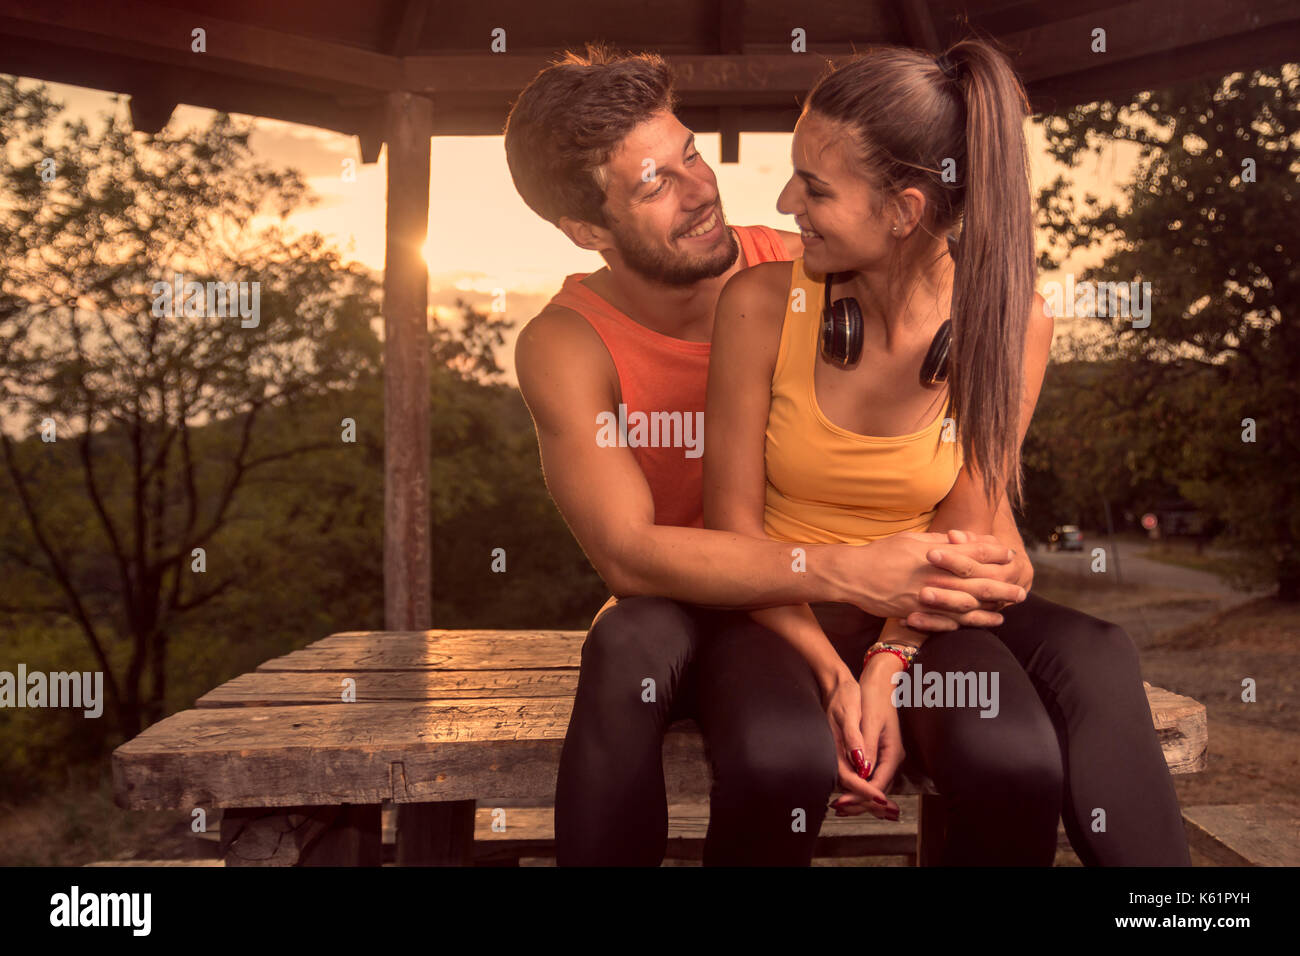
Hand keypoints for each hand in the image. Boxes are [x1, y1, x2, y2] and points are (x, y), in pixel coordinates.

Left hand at [819, 669, 900, 821]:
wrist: (878, 683)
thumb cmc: (873, 698)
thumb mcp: (869, 721)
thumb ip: (866, 746)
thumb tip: (862, 771)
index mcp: (893, 752)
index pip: (878, 783)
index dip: (861, 795)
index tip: (843, 802)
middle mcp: (892, 758)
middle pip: (877, 789)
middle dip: (859, 801)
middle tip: (837, 808)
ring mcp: (886, 757)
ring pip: (873, 785)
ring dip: (858, 796)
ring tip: (839, 806)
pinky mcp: (878, 754)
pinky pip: (870, 777)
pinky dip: (858, 786)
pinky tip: (845, 791)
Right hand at [839, 532, 1024, 629]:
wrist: (853, 575)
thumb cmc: (882, 553)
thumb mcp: (912, 539)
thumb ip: (939, 542)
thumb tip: (961, 538)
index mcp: (935, 556)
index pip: (973, 554)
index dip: (994, 554)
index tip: (1010, 554)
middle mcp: (936, 577)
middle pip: (978, 583)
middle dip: (1003, 585)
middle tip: (1022, 590)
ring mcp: (928, 598)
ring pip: (968, 605)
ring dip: (992, 607)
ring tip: (1010, 607)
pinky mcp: (918, 613)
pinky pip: (949, 622)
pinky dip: (969, 623)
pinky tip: (984, 622)